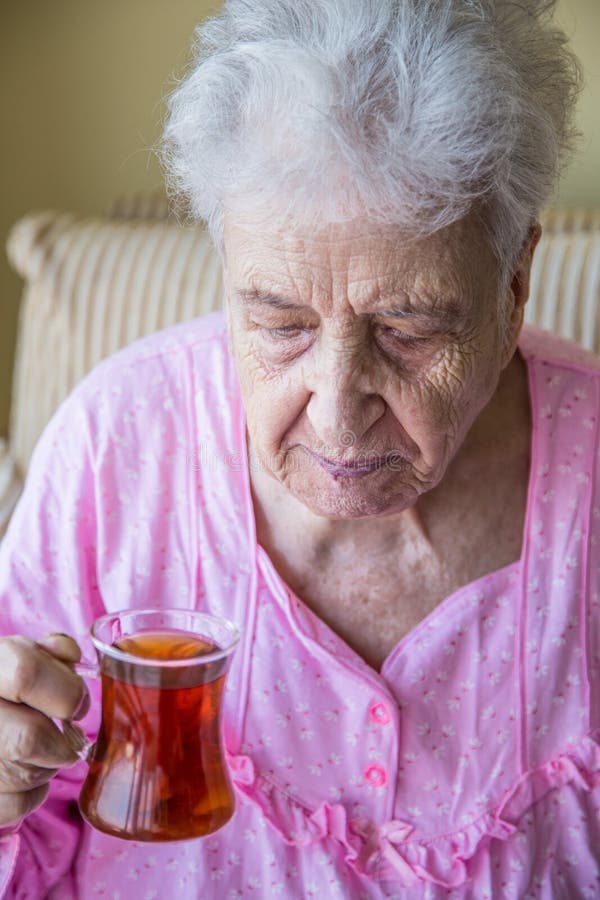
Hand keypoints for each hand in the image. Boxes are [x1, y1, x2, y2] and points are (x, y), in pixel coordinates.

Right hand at [0, 633, 89, 827]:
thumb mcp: (14, 657)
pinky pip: (17, 806)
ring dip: (47, 766)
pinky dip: (32, 794)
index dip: (66, 691)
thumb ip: (47, 653)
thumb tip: (71, 659)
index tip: (78, 705)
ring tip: (39, 753)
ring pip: (25, 776)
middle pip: (28, 738)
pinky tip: (21, 773)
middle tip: (66, 739)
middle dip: (61, 742)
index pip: (26, 674)